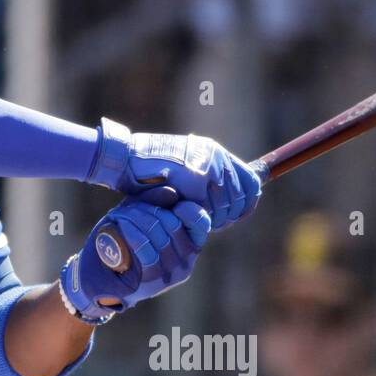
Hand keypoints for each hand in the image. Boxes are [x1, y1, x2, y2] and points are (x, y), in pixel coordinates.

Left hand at [58, 199, 211, 324]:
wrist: (99, 276)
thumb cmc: (122, 242)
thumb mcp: (140, 217)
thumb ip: (156, 203)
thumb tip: (171, 192)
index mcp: (190, 246)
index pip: (200, 222)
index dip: (184, 207)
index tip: (165, 201)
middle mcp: (186, 262)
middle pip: (173, 224)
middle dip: (149, 209)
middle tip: (130, 206)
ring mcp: (170, 274)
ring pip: (159, 235)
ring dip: (137, 218)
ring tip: (121, 214)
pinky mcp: (152, 281)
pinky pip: (147, 251)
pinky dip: (133, 233)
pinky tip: (121, 224)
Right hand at [85, 119, 261, 229]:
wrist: (123, 159)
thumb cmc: (146, 172)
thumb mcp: (182, 173)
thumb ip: (204, 183)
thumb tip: (226, 204)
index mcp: (215, 153)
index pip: (251, 183)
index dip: (244, 204)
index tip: (229, 216)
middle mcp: (217, 157)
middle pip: (242, 198)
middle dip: (227, 215)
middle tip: (210, 222)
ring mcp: (209, 166)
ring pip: (227, 206)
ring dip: (213, 218)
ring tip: (194, 219)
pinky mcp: (197, 179)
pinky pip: (210, 208)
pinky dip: (200, 217)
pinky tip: (185, 216)